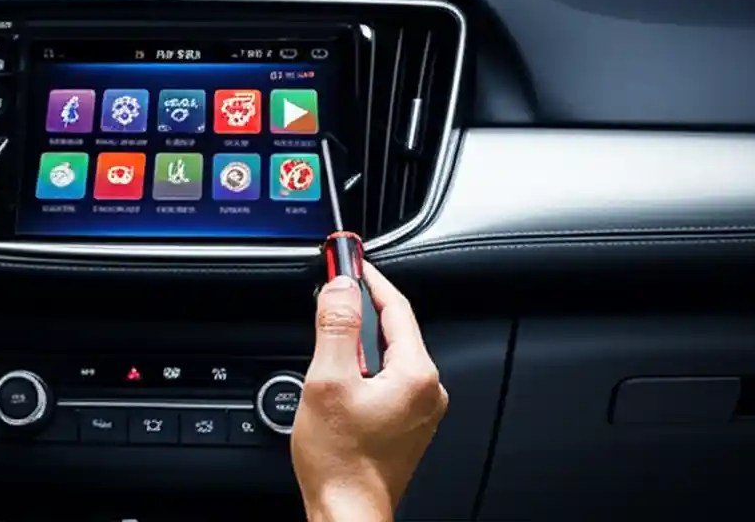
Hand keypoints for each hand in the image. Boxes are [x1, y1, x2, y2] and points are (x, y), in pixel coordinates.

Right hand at [291, 262, 447, 521]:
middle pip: (394, 328)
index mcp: (415, 374)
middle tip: (331, 289)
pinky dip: (364, 365)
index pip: (395, 307)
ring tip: (327, 336)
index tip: (347, 258)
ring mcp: (420, 408)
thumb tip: (340, 287)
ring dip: (359, 339)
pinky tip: (339, 374)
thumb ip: (335, 328)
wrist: (347, 512)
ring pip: (389, 354)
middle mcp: (427, 390)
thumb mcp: (327, 382)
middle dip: (360, 308)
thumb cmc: (340, 462)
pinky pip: (389, 377)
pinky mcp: (408, 422)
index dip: (368, 278)